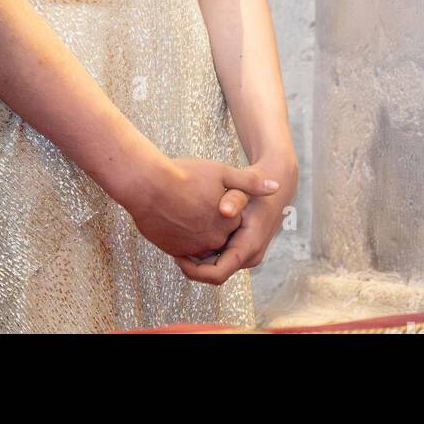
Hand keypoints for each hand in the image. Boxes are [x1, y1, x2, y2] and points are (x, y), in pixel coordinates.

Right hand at [126, 155, 280, 263]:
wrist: (147, 184)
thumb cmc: (184, 175)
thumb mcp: (221, 172)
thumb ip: (250, 183)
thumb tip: (276, 187)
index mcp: (228, 224)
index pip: (233, 223)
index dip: (223, 207)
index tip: (213, 196)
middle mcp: (213, 241)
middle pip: (217, 235)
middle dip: (210, 222)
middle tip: (197, 203)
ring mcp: (193, 248)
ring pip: (200, 245)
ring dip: (196, 232)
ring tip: (185, 209)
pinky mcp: (173, 251)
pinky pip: (183, 250)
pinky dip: (181, 238)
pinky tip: (173, 216)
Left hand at [174, 150, 297, 285]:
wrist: (274, 188)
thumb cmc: (257, 187)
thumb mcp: (246, 188)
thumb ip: (235, 197)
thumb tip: (225, 210)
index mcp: (249, 246)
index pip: (217, 274)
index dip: (194, 271)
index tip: (176, 256)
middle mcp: (249, 256)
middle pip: (214, 273)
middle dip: (192, 266)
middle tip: (171, 249)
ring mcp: (245, 254)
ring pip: (215, 266)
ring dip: (197, 260)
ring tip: (176, 243)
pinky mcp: (240, 249)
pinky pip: (219, 257)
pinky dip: (203, 252)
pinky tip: (188, 237)